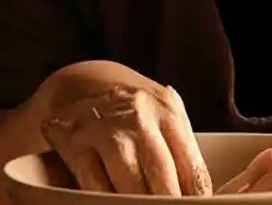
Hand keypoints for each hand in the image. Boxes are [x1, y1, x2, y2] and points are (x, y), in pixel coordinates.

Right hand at [39, 65, 211, 195]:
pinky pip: (95, 185)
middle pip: (163, 177)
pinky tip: (115, 201)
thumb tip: (195, 193)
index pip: (192, 167)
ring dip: (139, 203)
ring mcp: (106, 130)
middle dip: (169, 203)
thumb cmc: (129, 103)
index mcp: (168, 109)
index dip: (196, 199)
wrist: (81, 79)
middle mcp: (138, 117)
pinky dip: (107, 198)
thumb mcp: (161, 111)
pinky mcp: (75, 143)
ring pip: (130, 184)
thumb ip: (178, 147)